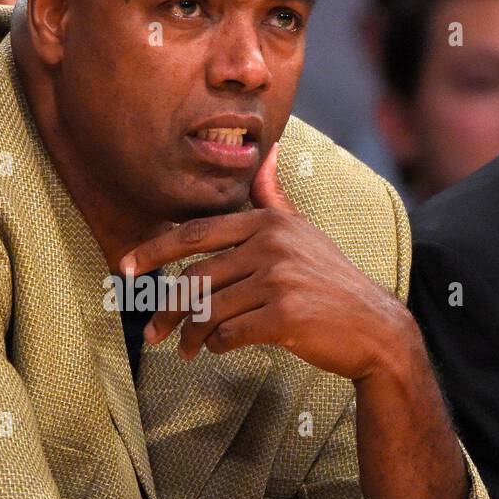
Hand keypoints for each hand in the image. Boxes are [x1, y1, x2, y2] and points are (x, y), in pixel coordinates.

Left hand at [119, 144, 409, 377]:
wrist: (374, 327)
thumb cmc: (331, 281)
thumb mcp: (304, 231)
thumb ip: (274, 197)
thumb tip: (266, 149)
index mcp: (267, 223)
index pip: (196, 234)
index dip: (154, 250)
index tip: (125, 268)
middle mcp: (270, 245)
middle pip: (195, 278)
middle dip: (166, 309)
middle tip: (152, 334)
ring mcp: (278, 280)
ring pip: (208, 310)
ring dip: (190, 335)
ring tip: (183, 350)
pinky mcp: (284, 316)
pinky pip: (229, 333)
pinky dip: (217, 345)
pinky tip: (218, 349)